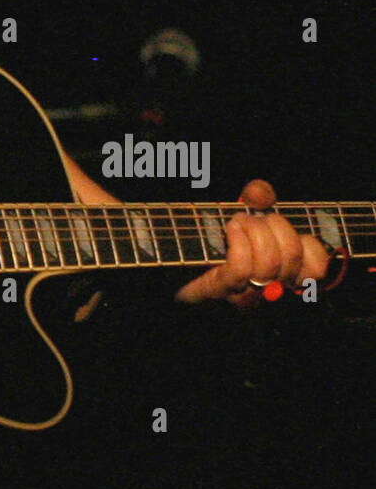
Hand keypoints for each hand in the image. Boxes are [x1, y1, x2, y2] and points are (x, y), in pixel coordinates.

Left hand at [176, 178, 329, 306]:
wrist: (170, 258)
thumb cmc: (208, 238)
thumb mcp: (242, 212)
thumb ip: (257, 196)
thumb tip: (261, 193)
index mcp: (280, 274)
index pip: (318, 265)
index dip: (306, 239)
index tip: (277, 225)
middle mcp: (269, 290)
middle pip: (292, 254)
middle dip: (271, 225)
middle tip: (247, 220)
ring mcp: (245, 295)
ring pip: (270, 263)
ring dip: (252, 231)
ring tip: (234, 225)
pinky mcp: (220, 292)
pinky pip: (241, 269)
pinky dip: (237, 242)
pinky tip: (229, 232)